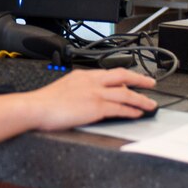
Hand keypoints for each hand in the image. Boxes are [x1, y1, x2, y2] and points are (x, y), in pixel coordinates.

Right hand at [28, 68, 156, 130]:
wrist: (37, 108)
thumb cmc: (45, 102)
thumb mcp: (64, 87)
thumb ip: (79, 89)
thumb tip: (87, 97)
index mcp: (83, 75)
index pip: (109, 73)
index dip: (124, 76)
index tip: (132, 78)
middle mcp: (92, 81)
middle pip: (122, 76)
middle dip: (139, 79)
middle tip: (151, 83)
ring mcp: (95, 93)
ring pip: (125, 94)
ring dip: (141, 99)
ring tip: (150, 105)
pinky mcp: (96, 107)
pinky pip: (120, 108)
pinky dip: (131, 111)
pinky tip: (137, 114)